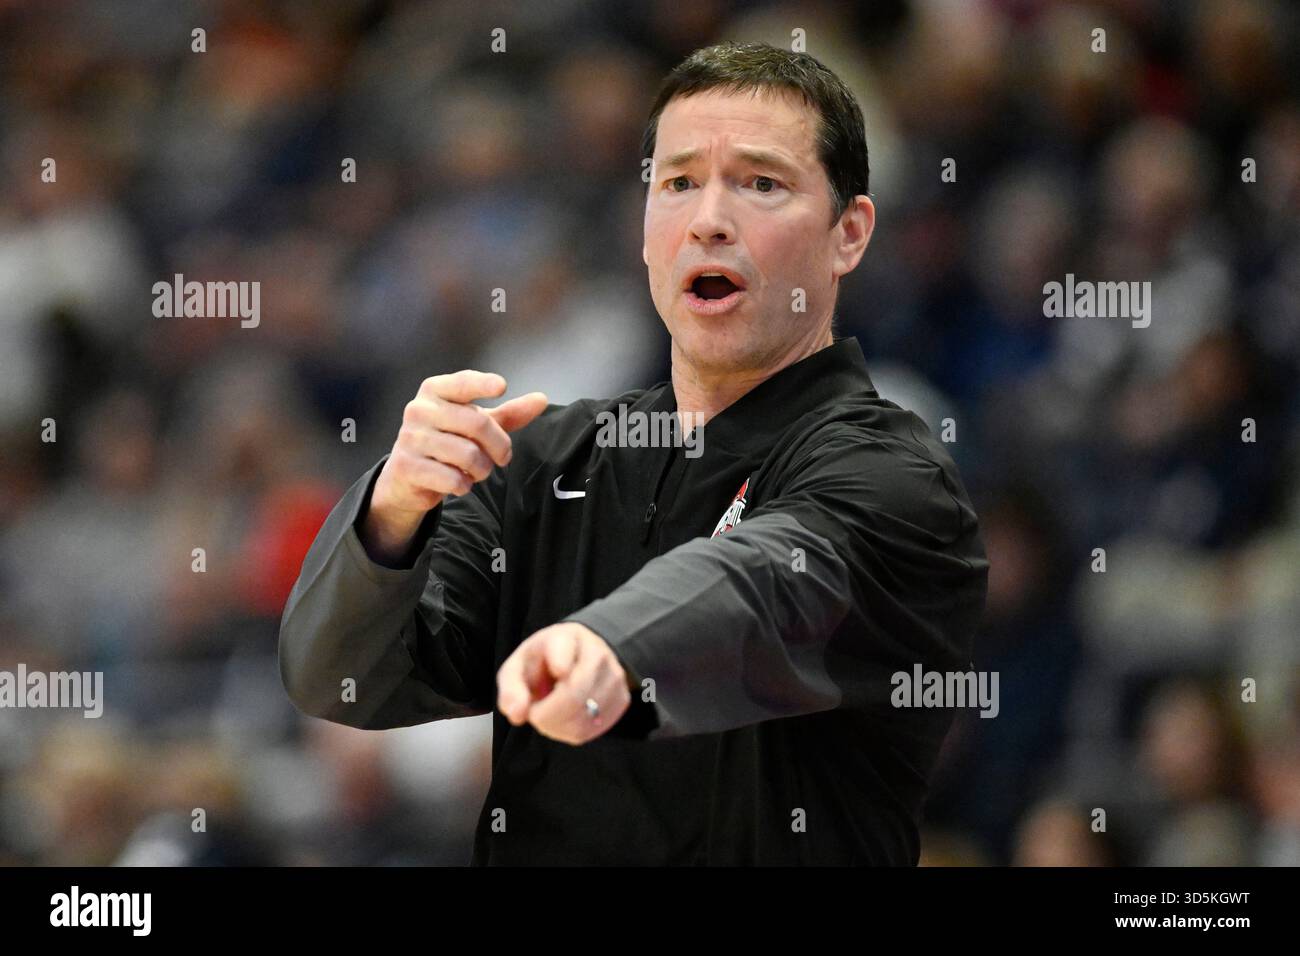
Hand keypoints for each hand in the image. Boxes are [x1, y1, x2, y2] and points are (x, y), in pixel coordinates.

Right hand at [362, 370, 547, 561]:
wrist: (406, 476)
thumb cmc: (447, 441)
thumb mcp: (476, 423)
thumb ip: (508, 413)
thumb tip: (541, 399)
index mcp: (435, 391)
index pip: (462, 382)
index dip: (483, 384)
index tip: (501, 387)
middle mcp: (419, 409)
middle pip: (477, 423)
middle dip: (499, 446)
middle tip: (503, 458)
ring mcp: (410, 438)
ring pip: (468, 455)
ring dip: (482, 470)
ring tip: (476, 471)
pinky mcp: (407, 466)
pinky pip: (453, 478)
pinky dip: (464, 485)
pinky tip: (458, 482)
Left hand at [496, 623, 631, 744]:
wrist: (579, 656)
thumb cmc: (544, 663)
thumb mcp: (519, 667)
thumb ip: (511, 688)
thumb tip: (517, 715)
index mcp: (565, 638)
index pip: (564, 648)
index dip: (561, 661)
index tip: (559, 671)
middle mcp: (596, 653)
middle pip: (573, 696)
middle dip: (546, 715)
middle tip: (535, 713)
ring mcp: (614, 676)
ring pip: (583, 718)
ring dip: (557, 726)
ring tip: (551, 714)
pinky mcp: (622, 699)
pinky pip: (592, 729)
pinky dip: (572, 732)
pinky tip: (566, 720)